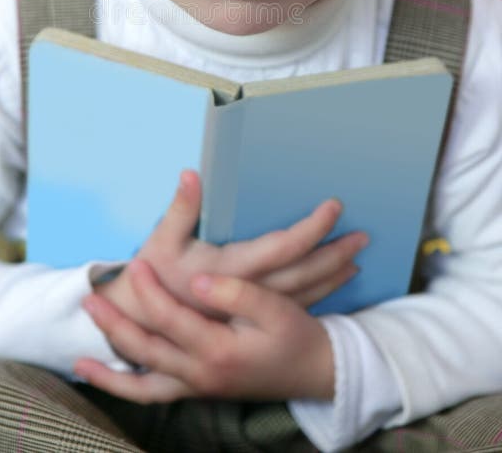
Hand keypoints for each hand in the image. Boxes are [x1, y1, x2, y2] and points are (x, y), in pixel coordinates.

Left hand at [76, 259, 333, 402]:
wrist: (315, 373)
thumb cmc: (296, 336)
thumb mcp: (276, 308)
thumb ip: (237, 292)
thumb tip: (201, 280)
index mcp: (220, 351)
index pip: (171, 320)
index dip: (150, 292)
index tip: (135, 263)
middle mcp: (201, 375)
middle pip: (146, 351)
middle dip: (115, 325)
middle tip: (90, 298)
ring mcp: (197, 387)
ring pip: (142, 384)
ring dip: (110, 368)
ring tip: (80, 354)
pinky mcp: (197, 390)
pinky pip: (151, 396)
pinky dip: (123, 387)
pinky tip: (100, 374)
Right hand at [97, 170, 367, 319]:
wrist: (141, 330)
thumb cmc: (150, 283)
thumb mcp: (158, 244)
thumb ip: (180, 208)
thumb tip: (190, 173)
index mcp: (231, 271)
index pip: (283, 248)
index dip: (312, 228)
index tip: (334, 207)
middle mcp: (248, 295)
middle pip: (304, 274)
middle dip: (335, 253)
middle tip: (363, 236)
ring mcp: (252, 313)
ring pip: (304, 295)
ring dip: (332, 276)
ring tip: (356, 260)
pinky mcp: (251, 322)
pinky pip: (295, 309)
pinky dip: (318, 295)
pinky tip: (330, 286)